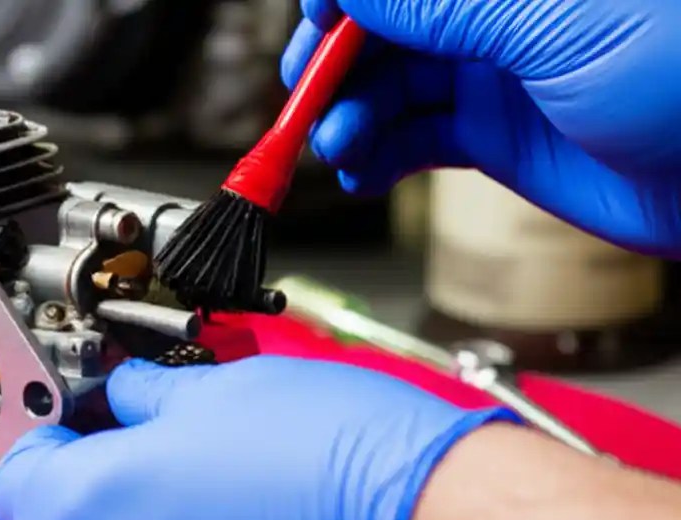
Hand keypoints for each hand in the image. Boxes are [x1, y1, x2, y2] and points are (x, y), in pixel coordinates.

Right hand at [282, 0, 680, 253]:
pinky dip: (375, 155)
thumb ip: (436, 6)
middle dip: (333, 59)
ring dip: (347, 116)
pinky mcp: (493, 133)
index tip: (316, 23)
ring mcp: (490, 70)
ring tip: (337, 146)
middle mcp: (494, 12)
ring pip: (387, 85)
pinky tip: (359, 169)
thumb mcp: (548, 20)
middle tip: (305, 96)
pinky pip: (411, 138)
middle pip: (382, 26)